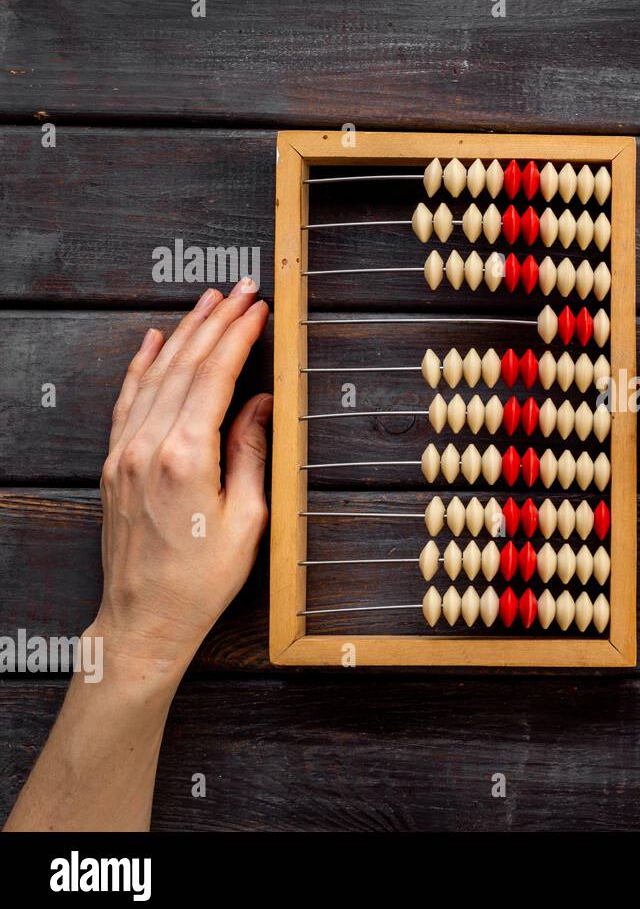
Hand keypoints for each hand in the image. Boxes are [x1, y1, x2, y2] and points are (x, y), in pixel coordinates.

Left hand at [95, 278, 270, 683]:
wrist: (144, 618)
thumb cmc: (202, 579)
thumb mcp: (248, 518)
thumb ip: (249, 452)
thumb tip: (257, 402)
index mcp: (185, 457)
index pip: (214, 377)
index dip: (237, 337)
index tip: (257, 309)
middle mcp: (147, 446)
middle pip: (184, 366)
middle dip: (214, 322)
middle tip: (240, 291)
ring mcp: (124, 453)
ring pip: (154, 376)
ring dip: (182, 335)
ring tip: (206, 303)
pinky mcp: (113, 464)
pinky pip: (127, 400)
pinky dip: (141, 366)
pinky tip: (153, 342)